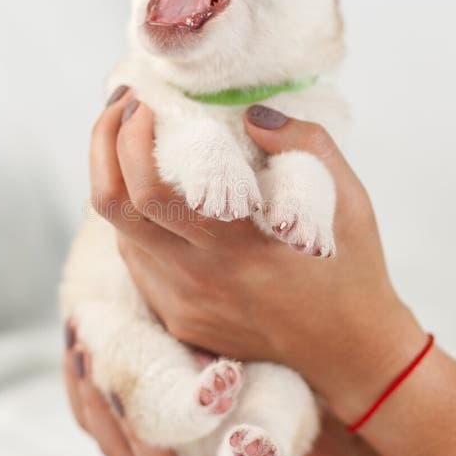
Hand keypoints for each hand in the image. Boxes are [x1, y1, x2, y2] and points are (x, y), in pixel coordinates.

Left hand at [92, 90, 424, 422]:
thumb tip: (250, 114)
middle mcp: (197, 279)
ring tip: (135, 143)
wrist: (349, 353)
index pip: (150, 191)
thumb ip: (305, 144)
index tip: (144, 102)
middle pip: (113, 206)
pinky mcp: (179, 321)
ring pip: (119, 234)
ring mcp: (182, 305)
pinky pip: (139, 262)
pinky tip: (158, 196)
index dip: (129, 139)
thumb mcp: (348, 199)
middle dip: (103, 143)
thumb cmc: (352, 271)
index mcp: (236, 247)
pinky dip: (137, 221)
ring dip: (116, 180)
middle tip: (123, 108)